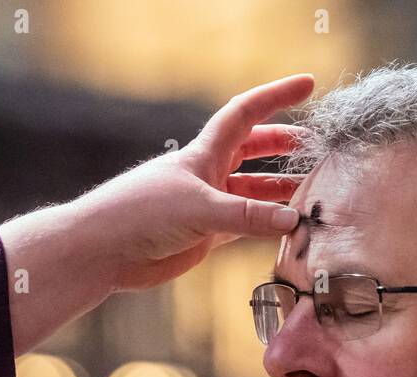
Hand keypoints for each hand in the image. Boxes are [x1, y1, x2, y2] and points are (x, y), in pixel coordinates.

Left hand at [2, 73, 314, 352]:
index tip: (308, 85)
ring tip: (311, 191)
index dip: (277, 97)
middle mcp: (207, 175)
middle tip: (314, 146)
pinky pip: (244, 225)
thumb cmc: (138, 215)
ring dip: (279, 190)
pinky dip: (266, 226)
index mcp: (203, 153)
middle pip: (253, 149)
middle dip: (283, 144)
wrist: (102, 251)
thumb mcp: (199, 209)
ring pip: (252, 191)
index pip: (247, 114)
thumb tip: (292, 221)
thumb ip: (247, 216)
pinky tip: (285, 228)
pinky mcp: (203, 236)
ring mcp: (206, 206)